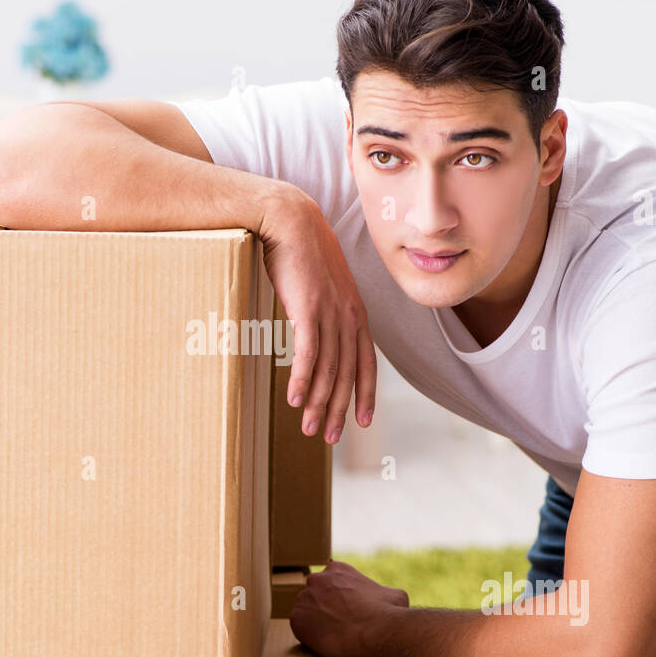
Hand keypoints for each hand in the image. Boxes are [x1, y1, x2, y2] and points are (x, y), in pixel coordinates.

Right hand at [258, 188, 375, 443]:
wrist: (289, 219)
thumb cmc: (300, 251)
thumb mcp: (320, 284)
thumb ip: (323, 309)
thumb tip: (315, 328)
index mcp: (355, 311)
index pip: (365, 362)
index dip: (364, 393)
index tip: (361, 421)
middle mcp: (349, 315)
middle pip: (348, 373)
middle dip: (340, 408)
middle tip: (330, 437)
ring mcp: (330, 312)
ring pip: (328, 369)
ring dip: (318, 402)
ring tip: (310, 429)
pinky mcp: (308, 308)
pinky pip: (308, 353)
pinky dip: (302, 379)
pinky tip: (294, 400)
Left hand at [288, 560, 409, 656]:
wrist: (378, 631)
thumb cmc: (388, 612)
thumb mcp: (393, 593)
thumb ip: (380, 591)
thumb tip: (385, 597)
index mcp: (337, 569)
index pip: (329, 582)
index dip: (337, 598)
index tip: (345, 610)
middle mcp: (317, 579)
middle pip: (314, 594)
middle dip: (323, 607)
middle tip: (337, 623)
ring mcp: (304, 599)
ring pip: (305, 611)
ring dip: (315, 622)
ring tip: (332, 636)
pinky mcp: (297, 620)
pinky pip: (300, 628)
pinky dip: (310, 636)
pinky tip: (326, 642)